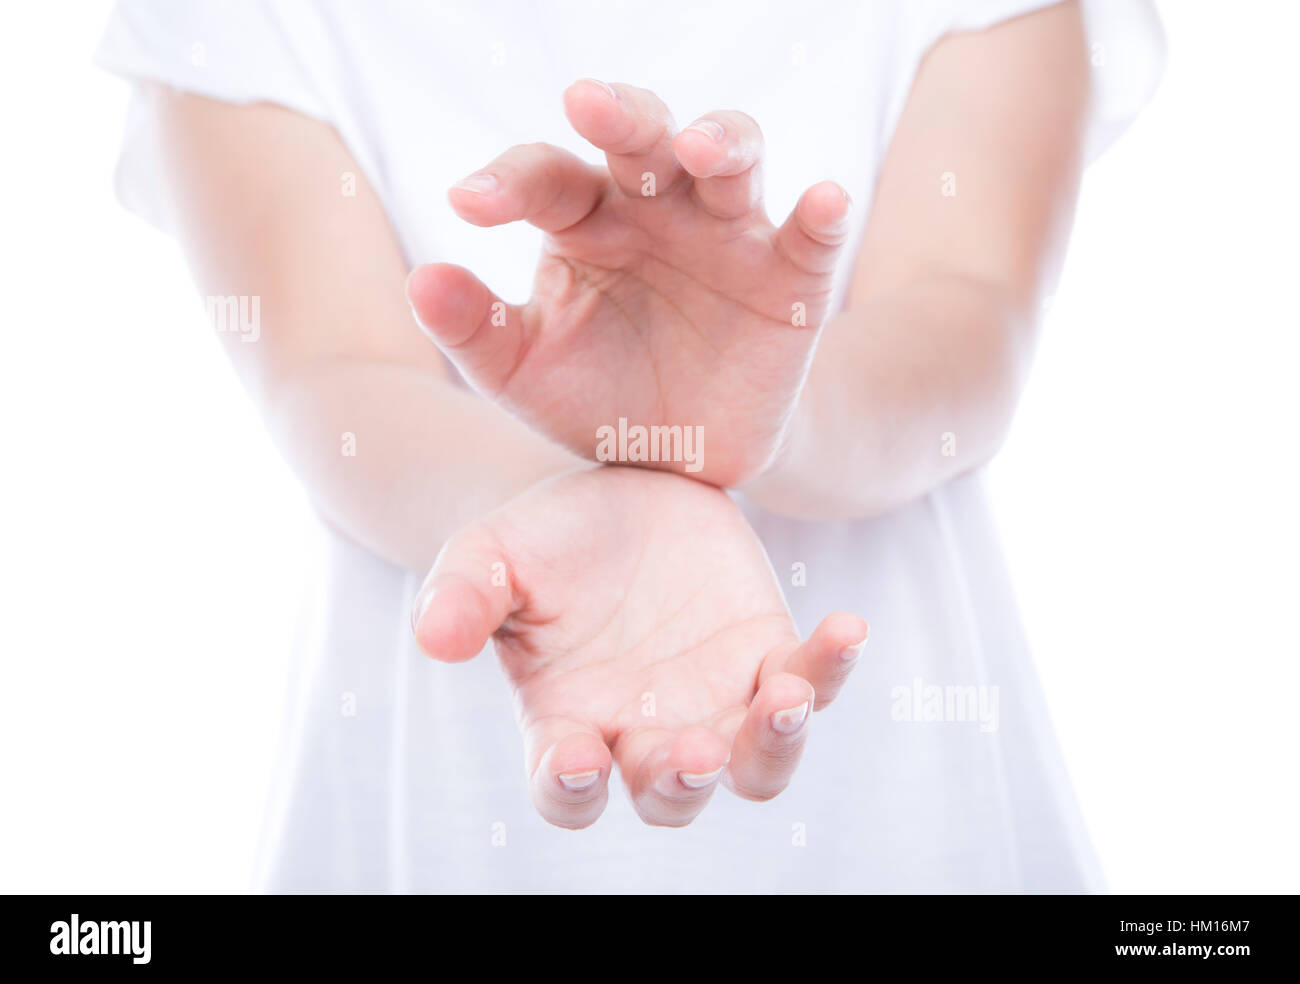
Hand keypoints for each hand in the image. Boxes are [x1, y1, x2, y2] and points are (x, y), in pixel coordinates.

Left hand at [406, 80, 852, 486]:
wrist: (676, 463)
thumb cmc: (594, 398)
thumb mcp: (524, 373)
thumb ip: (475, 328)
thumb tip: (419, 281)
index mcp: (583, 221)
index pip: (546, 177)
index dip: (509, 181)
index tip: (468, 204)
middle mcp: (656, 209)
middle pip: (643, 137)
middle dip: (621, 112)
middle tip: (585, 103)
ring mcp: (728, 235)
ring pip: (732, 158)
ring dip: (720, 141)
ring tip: (698, 150)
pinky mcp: (790, 276)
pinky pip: (812, 234)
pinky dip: (823, 214)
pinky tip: (823, 200)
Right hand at [411, 467, 867, 827]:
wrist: (620, 485)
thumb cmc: (545, 536)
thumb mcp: (491, 551)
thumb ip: (464, 594)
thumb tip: (431, 638)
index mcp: (568, 721)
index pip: (565, 789)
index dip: (572, 788)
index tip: (582, 755)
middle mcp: (645, 729)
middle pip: (672, 795)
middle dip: (683, 782)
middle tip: (692, 749)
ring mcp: (716, 701)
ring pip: (755, 768)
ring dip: (772, 746)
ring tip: (782, 695)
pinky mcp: (768, 654)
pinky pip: (810, 682)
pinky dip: (831, 668)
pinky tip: (845, 627)